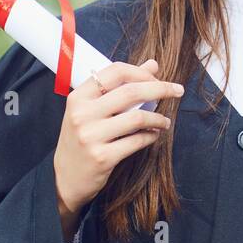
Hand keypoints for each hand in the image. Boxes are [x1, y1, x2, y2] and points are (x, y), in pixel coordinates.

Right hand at [54, 59, 183, 236]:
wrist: (65, 178)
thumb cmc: (82, 138)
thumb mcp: (92, 109)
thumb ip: (121, 85)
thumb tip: (153, 64)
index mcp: (78, 97)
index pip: (115, 71)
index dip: (142, 72)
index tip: (158, 78)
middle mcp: (82, 114)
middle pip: (131, 92)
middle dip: (161, 89)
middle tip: (178, 91)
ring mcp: (91, 136)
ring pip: (137, 117)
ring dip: (158, 117)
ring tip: (164, 121)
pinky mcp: (102, 157)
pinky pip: (137, 141)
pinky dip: (151, 136)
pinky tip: (154, 135)